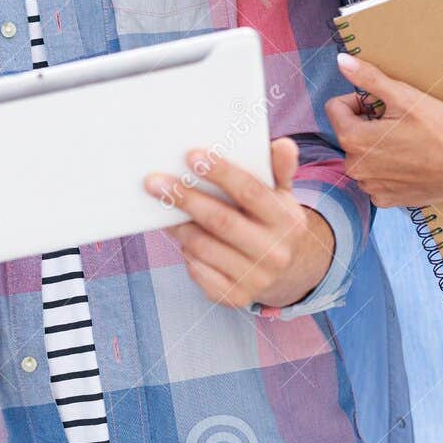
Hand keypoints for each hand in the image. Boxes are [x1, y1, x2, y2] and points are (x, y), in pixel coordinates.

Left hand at [144, 138, 334, 308]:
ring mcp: (256, 279)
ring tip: (164, 208)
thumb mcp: (281, 195)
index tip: (190, 155)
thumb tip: (283, 145)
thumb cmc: (272, 220)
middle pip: (221, 221)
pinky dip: (186, 253)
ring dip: (179, 226)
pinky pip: (199, 271)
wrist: (286, 272)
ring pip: (204, 247)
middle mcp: (275, 253)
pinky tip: (181, 237)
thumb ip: (280, 169)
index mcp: (287, 220)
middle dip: (185, 198)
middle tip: (155, 182)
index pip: (251, 192)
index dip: (220, 173)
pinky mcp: (236, 298)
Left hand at [325, 54, 442, 207]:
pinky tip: (411, 163)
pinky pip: (376, 177)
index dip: (358, 100)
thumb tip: (341, 61)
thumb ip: (368, 78)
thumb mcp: (403, 96)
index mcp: (352, 139)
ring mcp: (369, 186)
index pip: (335, 107)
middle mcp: (354, 166)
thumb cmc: (439, 130)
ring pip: (363, 155)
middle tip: (399, 123)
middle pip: (350, 132)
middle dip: (368, 124)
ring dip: (377, 147)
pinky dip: (388, 170)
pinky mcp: (385, 199)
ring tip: (407, 143)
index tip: (381, 104)